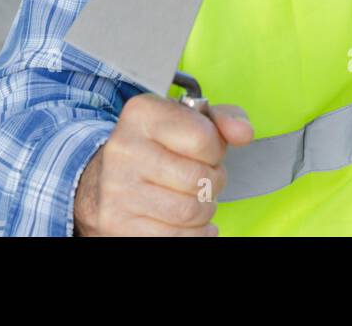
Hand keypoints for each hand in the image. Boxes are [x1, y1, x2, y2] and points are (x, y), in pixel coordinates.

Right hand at [72, 93, 252, 235]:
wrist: (106, 178)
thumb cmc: (160, 147)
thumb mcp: (191, 120)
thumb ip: (225, 119)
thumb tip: (244, 134)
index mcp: (142, 114)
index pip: (203, 138)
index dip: (215, 150)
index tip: (206, 152)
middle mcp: (123, 149)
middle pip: (199, 178)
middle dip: (213, 182)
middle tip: (204, 179)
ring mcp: (116, 189)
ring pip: (190, 212)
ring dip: (204, 209)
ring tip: (195, 198)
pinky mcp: (116, 224)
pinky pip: (175, 237)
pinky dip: (194, 233)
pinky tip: (188, 222)